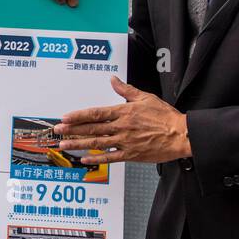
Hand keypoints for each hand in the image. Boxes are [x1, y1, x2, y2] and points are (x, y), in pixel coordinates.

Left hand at [54, 76, 189, 164]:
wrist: (181, 135)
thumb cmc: (166, 117)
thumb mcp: (145, 97)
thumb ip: (126, 90)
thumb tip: (113, 80)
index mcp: (124, 112)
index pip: (96, 113)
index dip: (78, 115)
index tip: (65, 117)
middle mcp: (121, 127)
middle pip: (92, 128)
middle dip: (72, 129)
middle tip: (58, 131)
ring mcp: (125, 141)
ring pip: (97, 143)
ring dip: (78, 144)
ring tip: (64, 144)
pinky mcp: (131, 154)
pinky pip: (110, 157)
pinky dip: (96, 158)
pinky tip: (84, 158)